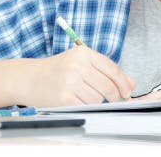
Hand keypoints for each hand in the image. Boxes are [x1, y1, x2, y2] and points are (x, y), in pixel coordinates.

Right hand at [18, 46, 134, 107]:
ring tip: (86, 96)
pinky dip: (87, 107)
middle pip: (108, 86)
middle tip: (112, 99)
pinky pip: (86, 107)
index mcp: (83, 53)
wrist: (29, 78)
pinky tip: (79, 101)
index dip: (123, 82)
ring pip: (98, 98)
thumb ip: (106, 71)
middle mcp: (77, 66)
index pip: (112, 69)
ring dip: (98, 101)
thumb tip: (131, 83)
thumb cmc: (57, 70)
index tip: (127, 91)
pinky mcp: (64, 98)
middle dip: (114, 96)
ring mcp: (70, 82)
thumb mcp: (81, 63)